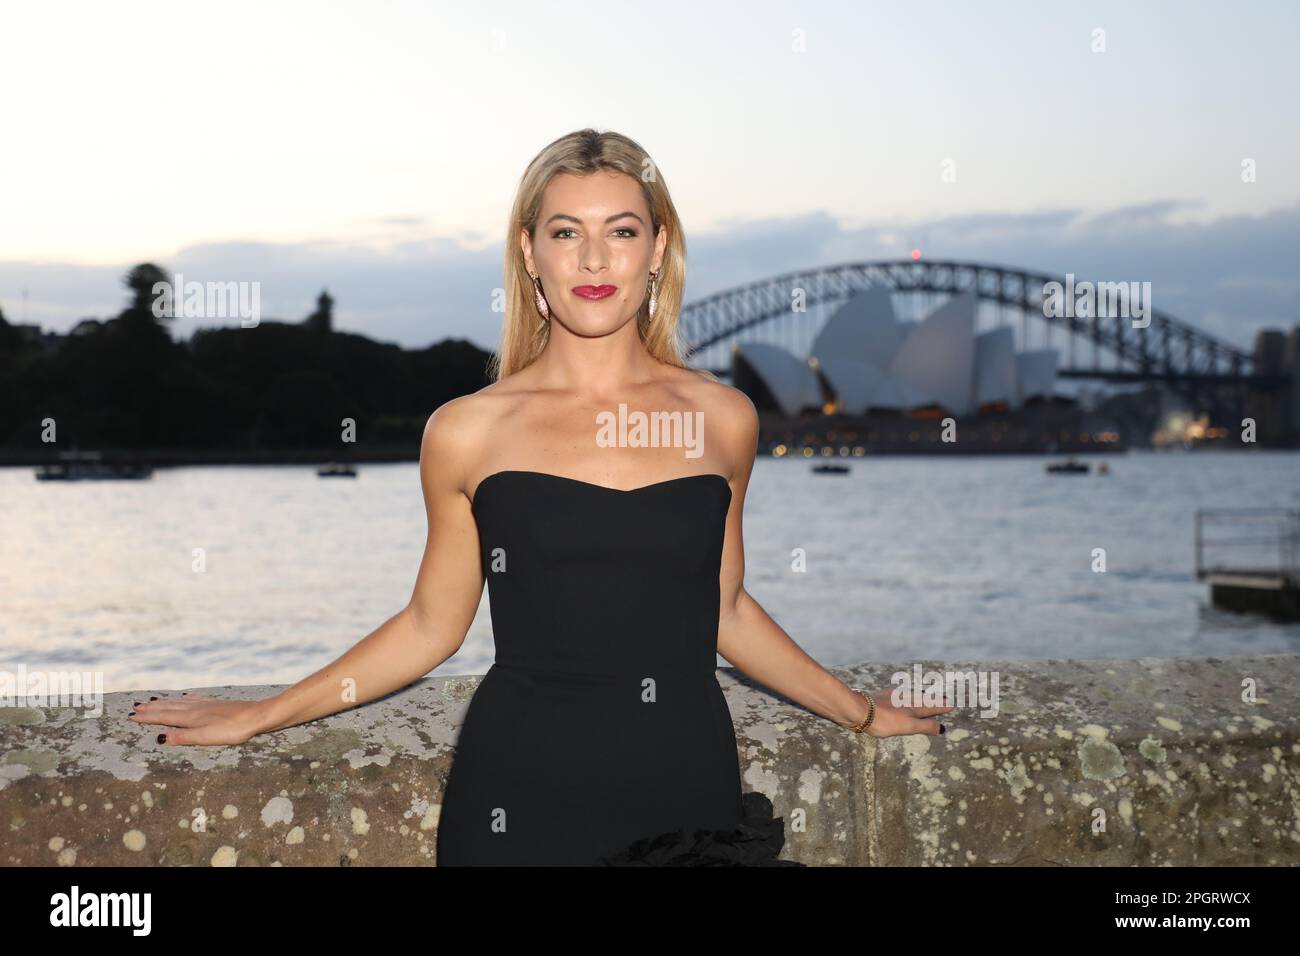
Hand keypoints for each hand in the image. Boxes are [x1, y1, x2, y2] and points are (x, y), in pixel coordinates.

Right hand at [129, 693, 270, 745]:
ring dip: (165, 702)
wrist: (257, 715)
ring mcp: (207, 704)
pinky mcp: (217, 703)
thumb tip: (159, 738)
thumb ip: (183, 737)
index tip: (131, 716)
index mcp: (191, 718)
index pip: (164, 717)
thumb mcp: (206, 737)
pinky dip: (185, 697)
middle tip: (135, 707)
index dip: (148, 718)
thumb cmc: (233, 729)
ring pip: (180, 702)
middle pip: (169, 707)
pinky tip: (185, 695)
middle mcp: (196, 708)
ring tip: (153, 700)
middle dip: (152, 708)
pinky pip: (195, 699)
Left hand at [858, 687, 952, 737]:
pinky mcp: (881, 697)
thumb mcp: (908, 725)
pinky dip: (906, 697)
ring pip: (911, 695)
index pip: (932, 706)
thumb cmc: (885, 720)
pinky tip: (900, 697)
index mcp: (913, 705)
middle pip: (923, 699)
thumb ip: (925, 726)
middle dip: (933, 700)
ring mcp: (892, 696)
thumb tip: (942, 728)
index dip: (941, 706)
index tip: (951, 705)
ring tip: (926, 697)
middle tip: (943, 699)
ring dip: (920, 697)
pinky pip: (899, 696)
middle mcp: (905, 698)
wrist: (859, 710)